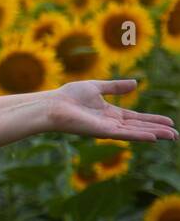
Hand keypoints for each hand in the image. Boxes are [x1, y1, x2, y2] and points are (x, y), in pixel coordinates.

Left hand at [45, 79, 176, 141]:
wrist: (53, 104)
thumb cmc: (69, 96)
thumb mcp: (96, 87)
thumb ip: (115, 87)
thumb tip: (136, 83)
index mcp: (109, 113)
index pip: (135, 119)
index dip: (151, 120)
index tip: (169, 122)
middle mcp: (110, 123)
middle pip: (139, 127)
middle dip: (157, 130)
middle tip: (175, 134)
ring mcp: (107, 129)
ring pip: (135, 133)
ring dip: (154, 134)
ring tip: (171, 136)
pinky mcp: (102, 132)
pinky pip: (124, 134)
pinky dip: (139, 136)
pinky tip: (153, 137)